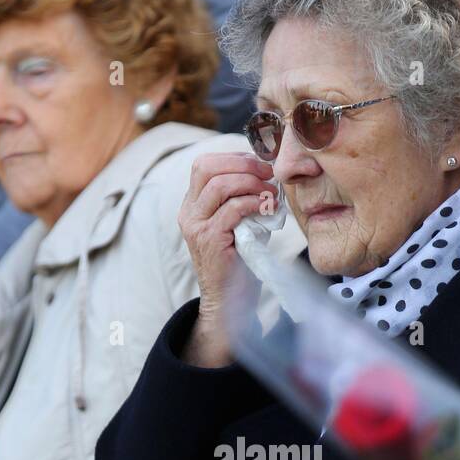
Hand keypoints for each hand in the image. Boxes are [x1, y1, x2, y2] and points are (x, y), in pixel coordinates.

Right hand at [178, 152, 275, 365]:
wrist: (230, 301)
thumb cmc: (239, 262)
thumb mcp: (241, 224)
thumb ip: (245, 199)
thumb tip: (268, 175)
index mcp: (193, 205)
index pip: (205, 164)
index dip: (234, 158)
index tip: (260, 165)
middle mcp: (188, 213)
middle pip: (206, 167)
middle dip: (242, 164)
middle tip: (268, 173)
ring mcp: (195, 226)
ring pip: (219, 184)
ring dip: (251, 183)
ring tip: (270, 193)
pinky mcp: (209, 239)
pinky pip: (232, 208)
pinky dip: (254, 203)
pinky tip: (267, 208)